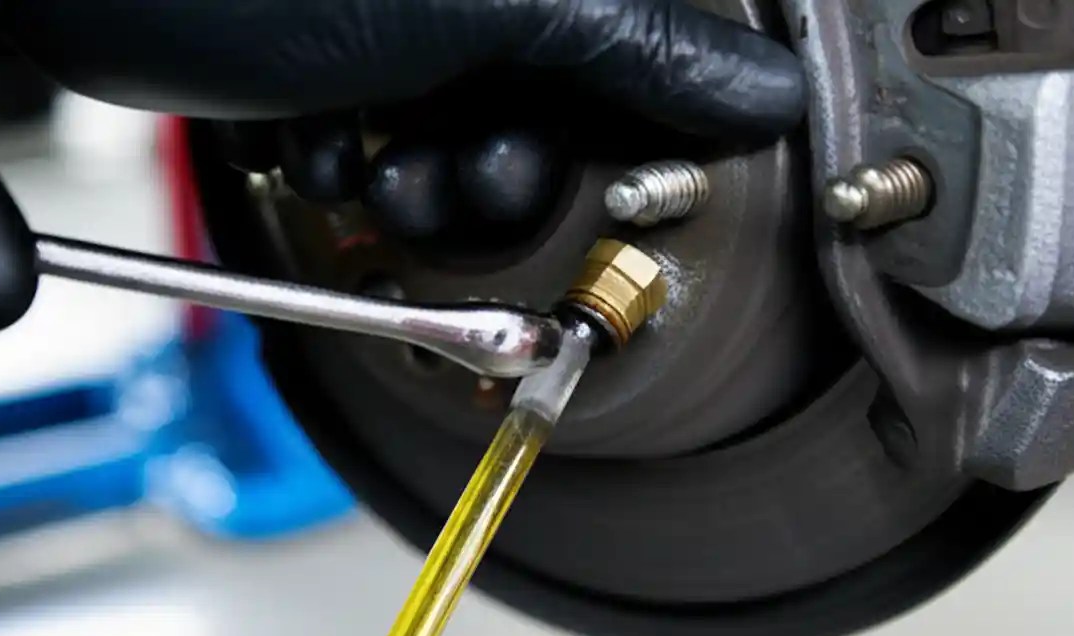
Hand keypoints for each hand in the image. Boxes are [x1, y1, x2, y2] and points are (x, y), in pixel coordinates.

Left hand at [0, 0, 804, 138]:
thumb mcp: (489, 0)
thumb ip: (634, 42)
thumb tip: (762, 89)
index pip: (641, 46)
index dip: (636, 121)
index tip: (611, 177)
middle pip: (552, 92)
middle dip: (513, 163)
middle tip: (465, 179)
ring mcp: (380, 18)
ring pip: (463, 127)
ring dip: (432, 180)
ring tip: (378, 166)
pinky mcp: (311, 55)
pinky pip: (380, 133)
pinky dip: (361, 169)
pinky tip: (324, 153)